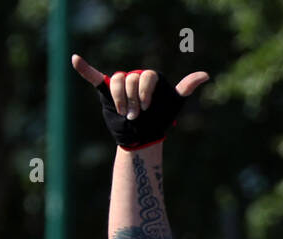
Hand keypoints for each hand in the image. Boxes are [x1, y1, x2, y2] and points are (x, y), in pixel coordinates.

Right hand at [71, 54, 209, 146]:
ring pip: (116, 80)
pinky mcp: (106, 92)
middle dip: (133, 99)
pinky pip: (94, 77)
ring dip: (120, 97)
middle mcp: (134, 78)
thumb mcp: (174, 102)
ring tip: (125, 113)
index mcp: (150, 78)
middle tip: (136, 115)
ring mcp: (120, 85)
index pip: (146, 76)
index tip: (146, 107)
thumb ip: (186, 87)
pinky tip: (75, 59)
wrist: (143, 135)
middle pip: (130, 79)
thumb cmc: (160, 119)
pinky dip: (85, 69)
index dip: (145, 92)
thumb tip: (206, 75)